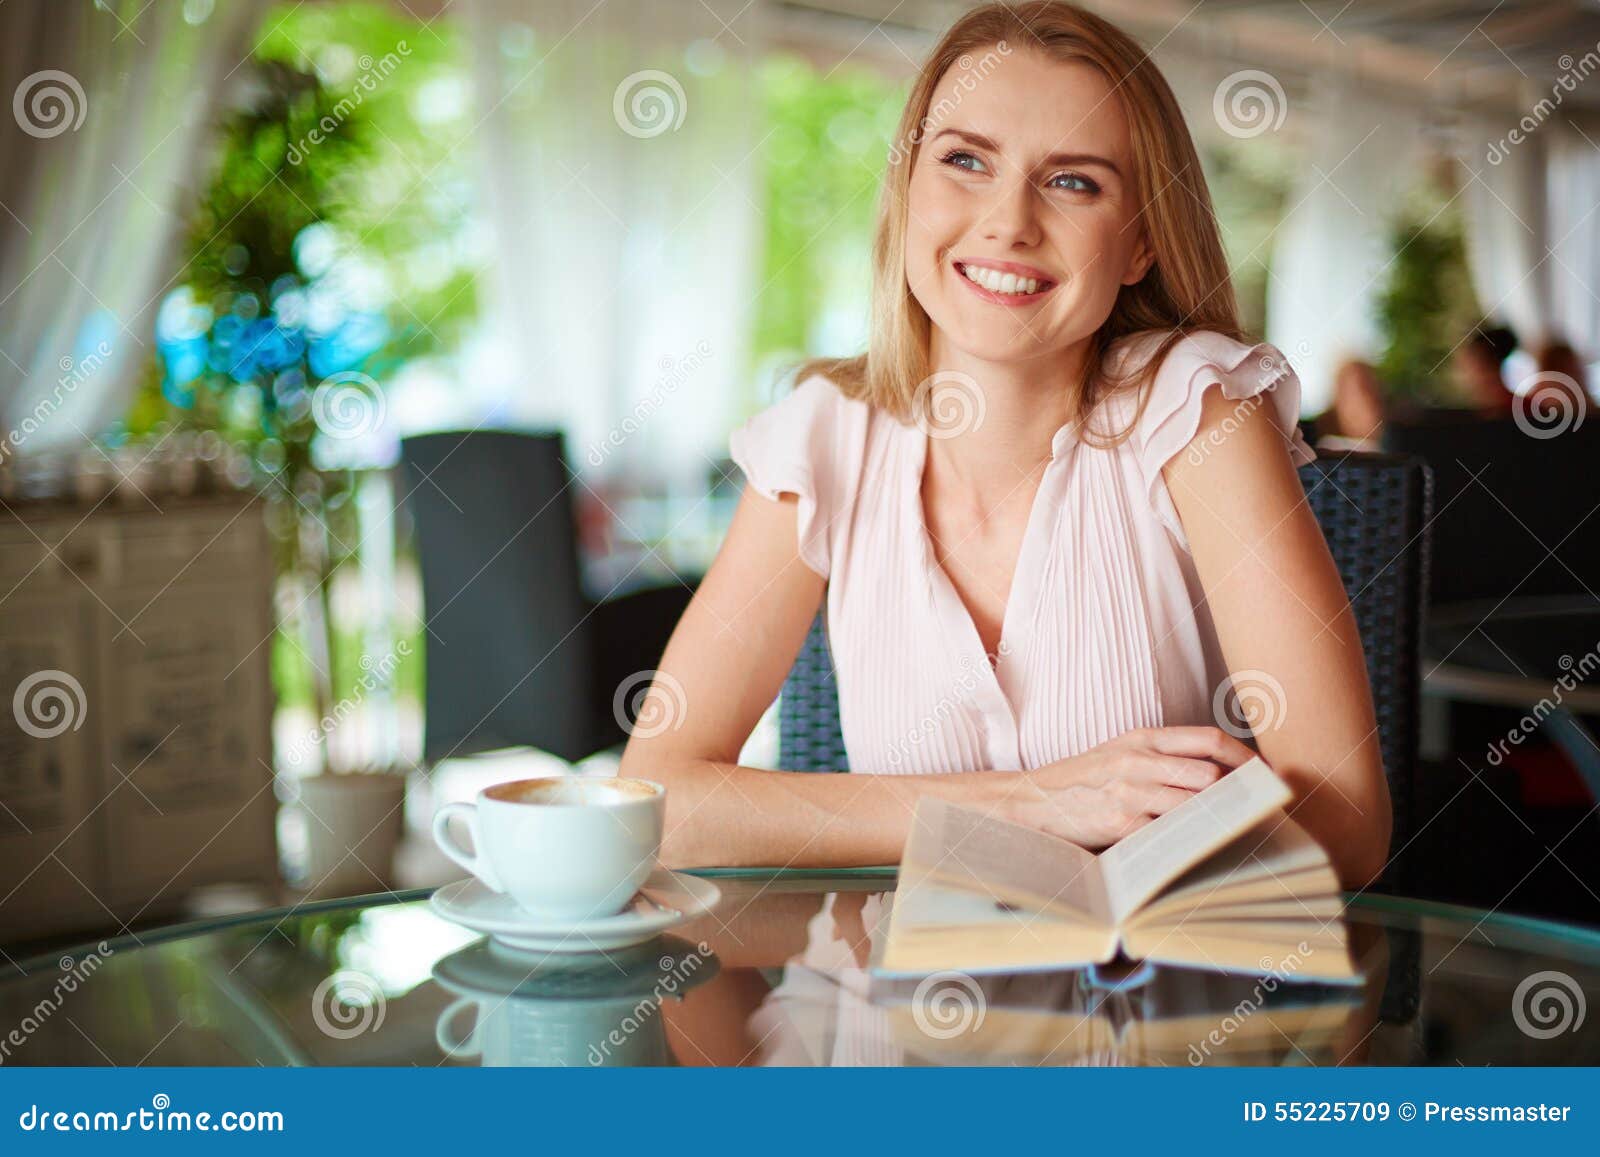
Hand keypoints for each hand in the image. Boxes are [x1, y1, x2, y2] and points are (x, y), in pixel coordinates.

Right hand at [995, 726, 1256, 848]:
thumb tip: (1220, 777)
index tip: (1266, 776)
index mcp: (1143, 738)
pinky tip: (1201, 848)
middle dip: (1239, 795)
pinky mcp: (1121, 823)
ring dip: (1221, 820)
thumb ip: (1164, 758)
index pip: (1210, 741)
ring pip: (1196, 803)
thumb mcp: (1121, 753)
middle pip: (1212, 774)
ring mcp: (1130, 792)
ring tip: (1238, 831)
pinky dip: (1191, 841)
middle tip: (1257, 811)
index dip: (1245, 759)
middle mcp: (1139, 760)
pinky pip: (1170, 833)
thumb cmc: (1082, 780)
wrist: (1033, 801)